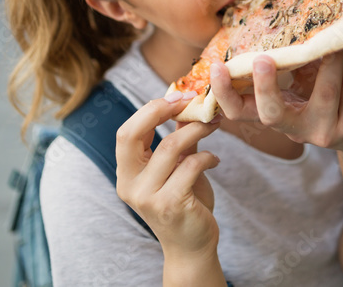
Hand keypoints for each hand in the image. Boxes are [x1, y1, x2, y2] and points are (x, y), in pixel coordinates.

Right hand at [115, 95, 221, 256]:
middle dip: (160, 111)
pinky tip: (216, 160)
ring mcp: (147, 197)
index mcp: (126, 173)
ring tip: (213, 126)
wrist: (192, 245)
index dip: (150, 109)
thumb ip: (178, 139)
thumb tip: (186, 105)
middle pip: (132, 134)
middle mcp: (130, 185)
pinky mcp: (169, 204)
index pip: (126, 132)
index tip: (178, 96)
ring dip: (197, 130)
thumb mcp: (177, 167)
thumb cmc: (184, 201)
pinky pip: (190, 165)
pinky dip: (207, 156)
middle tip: (190, 101)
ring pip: (169, 147)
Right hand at [211, 50, 342, 155]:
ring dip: (328, 61)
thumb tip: (274, 19)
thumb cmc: (326, 96)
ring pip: (324, 93)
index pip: (238, 112)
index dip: (223, 93)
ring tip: (330, 37)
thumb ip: (287, 63)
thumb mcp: (301, 83)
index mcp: (275, 115)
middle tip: (262, 60)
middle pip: (271, 115)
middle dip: (266, 87)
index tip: (216, 66)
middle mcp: (295, 130)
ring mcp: (324, 130)